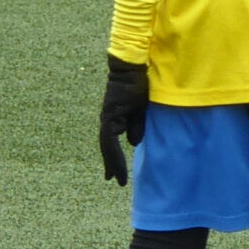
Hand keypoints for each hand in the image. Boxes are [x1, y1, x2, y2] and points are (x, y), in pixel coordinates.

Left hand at [99, 57, 149, 186]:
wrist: (133, 68)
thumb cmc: (138, 86)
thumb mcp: (141, 111)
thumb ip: (136, 126)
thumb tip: (133, 143)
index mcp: (114, 119)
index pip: (111, 143)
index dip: (113, 158)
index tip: (114, 173)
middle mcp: (107, 120)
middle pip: (107, 147)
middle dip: (111, 164)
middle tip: (111, 180)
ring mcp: (107, 117)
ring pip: (106, 145)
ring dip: (112, 162)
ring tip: (115, 178)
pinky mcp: (110, 115)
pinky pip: (110, 138)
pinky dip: (114, 152)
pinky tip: (117, 162)